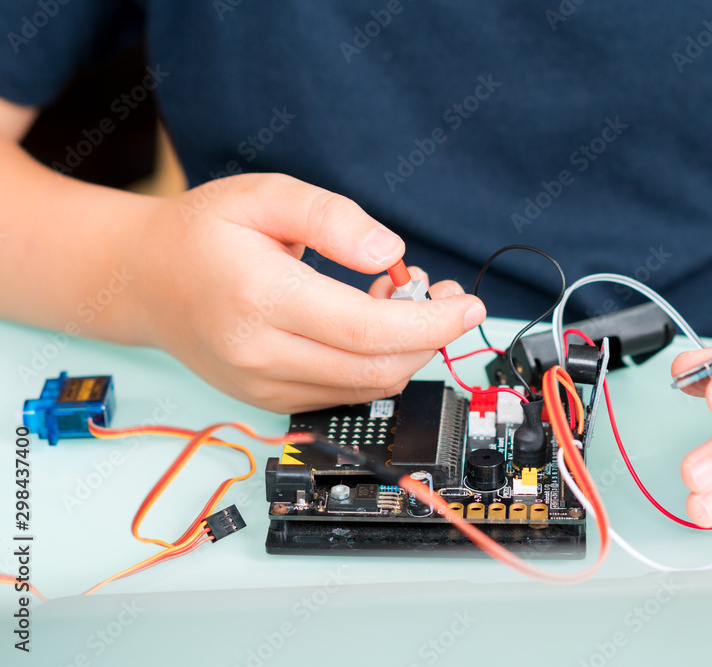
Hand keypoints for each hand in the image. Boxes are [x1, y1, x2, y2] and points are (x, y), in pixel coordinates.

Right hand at [137, 173, 485, 412]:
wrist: (143, 280)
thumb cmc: (203, 233)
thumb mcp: (265, 195)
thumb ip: (332, 217)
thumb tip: (387, 251)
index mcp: (260, 299)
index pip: (368, 331)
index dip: (431, 323)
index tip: (468, 305)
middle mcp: (260, 355)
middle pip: (376, 368)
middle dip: (429, 337)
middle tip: (443, 294)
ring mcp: (262, 387)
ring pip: (365, 388)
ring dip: (404, 350)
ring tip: (399, 295)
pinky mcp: (268, 401)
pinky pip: (343, 393)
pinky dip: (374, 364)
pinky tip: (370, 323)